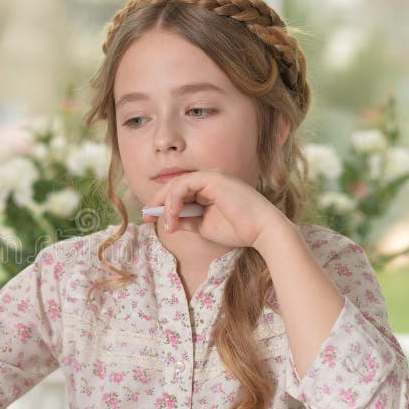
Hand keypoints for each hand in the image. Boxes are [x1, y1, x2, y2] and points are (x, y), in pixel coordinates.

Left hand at [142, 170, 291, 250]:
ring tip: (167, 223)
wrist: (262, 231)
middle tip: (146, 217)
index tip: (149, 218)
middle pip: (174, 186)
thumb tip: (167, 220)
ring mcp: (211, 177)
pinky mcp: (212, 178)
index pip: (178, 192)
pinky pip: (184, 185)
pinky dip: (174, 200)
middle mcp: (208, 180)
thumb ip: (186, 220)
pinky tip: (173, 215)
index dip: (160, 204)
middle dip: (157, 202)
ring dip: (166, 205)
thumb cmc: (238, 230)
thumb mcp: (203, 226)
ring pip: (177, 185)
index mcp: (208, 190)